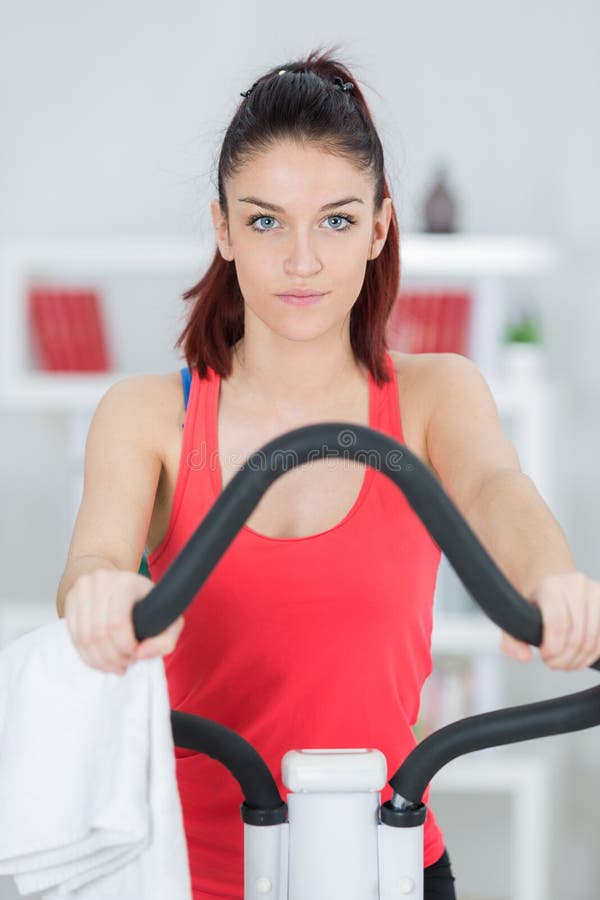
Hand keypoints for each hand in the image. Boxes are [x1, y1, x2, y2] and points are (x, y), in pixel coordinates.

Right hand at [64, 569, 184, 674]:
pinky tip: (102, 658)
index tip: (136, 654)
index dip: (125, 647)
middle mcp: (101, 582)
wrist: (118, 580)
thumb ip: (165, 639)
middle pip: (98, 634)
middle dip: (113, 658)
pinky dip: (88, 656)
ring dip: (100, 660)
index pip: (117, 622)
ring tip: (115, 664)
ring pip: (83, 639)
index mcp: (125, 583)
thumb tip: (142, 654)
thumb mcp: (165, 614)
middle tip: (125, 663)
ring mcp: (82, 590)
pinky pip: (74, 638)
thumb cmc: (142, 598)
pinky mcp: (70, 600)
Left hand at [500, 572, 599, 669]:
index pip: (558, 625)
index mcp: (551, 585)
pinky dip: (592, 655)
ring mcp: (595, 592)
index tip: (545, 656)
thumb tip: (523, 657)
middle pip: (576, 636)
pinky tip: (579, 657)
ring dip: (578, 660)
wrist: (553, 581)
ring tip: (565, 663)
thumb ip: (510, 639)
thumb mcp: (515, 614)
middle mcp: (576, 584)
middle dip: (564, 658)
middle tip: (553, 663)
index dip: (553, 649)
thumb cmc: (536, 601)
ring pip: (592, 640)